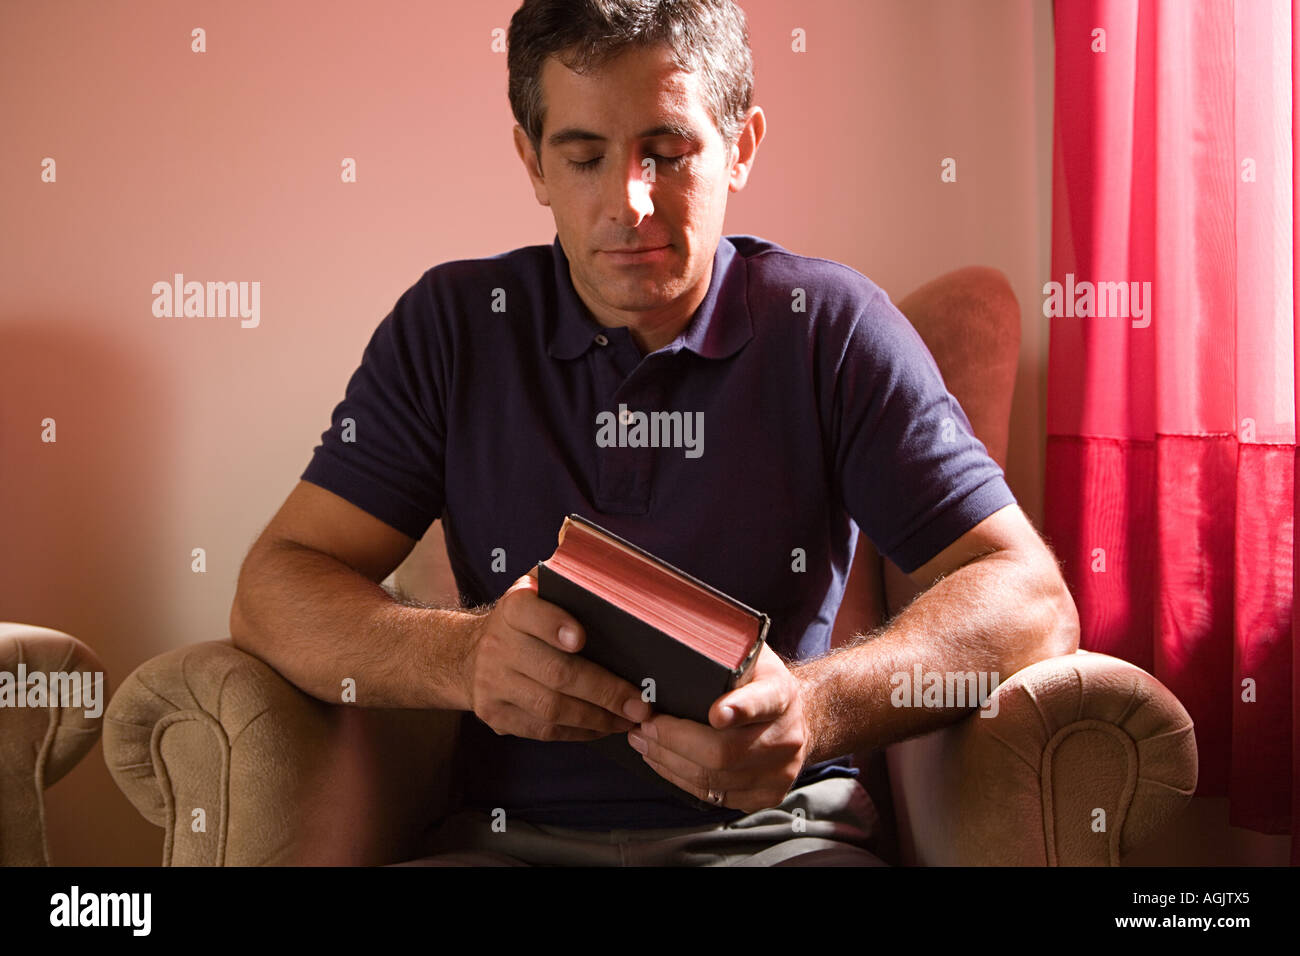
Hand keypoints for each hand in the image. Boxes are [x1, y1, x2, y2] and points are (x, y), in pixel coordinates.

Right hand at [459, 569, 653, 741]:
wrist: (467, 655)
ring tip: (628, 720)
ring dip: (596, 718)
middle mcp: (498, 646)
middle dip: (604, 691)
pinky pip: (542, 730)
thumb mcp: (534, 591)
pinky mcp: (494, 714)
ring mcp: (492, 683)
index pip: (530, 613)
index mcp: (513, 609)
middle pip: (555, 672)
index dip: (554, 625)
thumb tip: (606, 569)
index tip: (582, 638)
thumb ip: (563, 580)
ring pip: (550, 707)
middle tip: (639, 704)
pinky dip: (578, 732)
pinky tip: (602, 728)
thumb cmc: (523, 622)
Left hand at [626, 643, 812, 812]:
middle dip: (673, 741)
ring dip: (668, 762)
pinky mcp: (766, 796)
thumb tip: (675, 636)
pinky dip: (680, 779)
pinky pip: (714, 797)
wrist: (800, 718)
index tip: (715, 713)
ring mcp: (779, 772)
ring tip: (642, 742)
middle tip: (643, 727)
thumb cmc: (759, 682)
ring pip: (712, 779)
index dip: (740, 709)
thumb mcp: (750, 656)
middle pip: (724, 751)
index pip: (762, 702)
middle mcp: (785, 737)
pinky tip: (662, 761)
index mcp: (781, 694)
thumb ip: (724, 653)